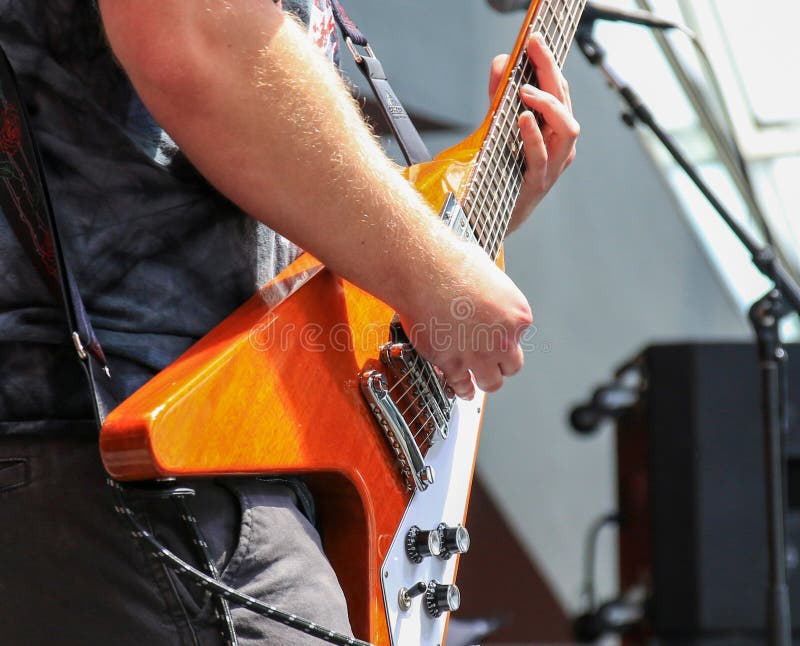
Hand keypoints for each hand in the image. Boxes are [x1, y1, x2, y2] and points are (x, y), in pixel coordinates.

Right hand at [399, 241, 532, 399]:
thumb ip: (492, 294)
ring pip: (492, 382)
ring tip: (481, 379)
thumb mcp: (488, 273)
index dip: (503, 335)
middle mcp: (503, 339)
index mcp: (517, 315)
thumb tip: (484, 295)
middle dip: (501, 362)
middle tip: (491, 360)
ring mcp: (478, 355)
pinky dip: (462, 389)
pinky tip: (463, 389)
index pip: (518, 335)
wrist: (423, 271)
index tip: (493, 335)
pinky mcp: (451, 363)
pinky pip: (461, 385)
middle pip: (512, 365)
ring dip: (486, 381)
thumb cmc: (451, 263)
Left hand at [489, 33, 579, 231]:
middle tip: (533, 49)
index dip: (548, 63)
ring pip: (567, 129)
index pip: (559, 90)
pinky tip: (522, 119)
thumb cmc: (498, 174)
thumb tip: (500, 62)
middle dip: (550, 73)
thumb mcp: (497, 129)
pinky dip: (533, 136)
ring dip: (549, 106)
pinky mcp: (537, 184)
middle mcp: (559, 147)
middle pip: (565, 102)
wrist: (490, 219)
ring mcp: (552, 166)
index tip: (534, 40)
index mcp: (553, 131)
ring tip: (526, 90)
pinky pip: (541, 158)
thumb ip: (498, 97)